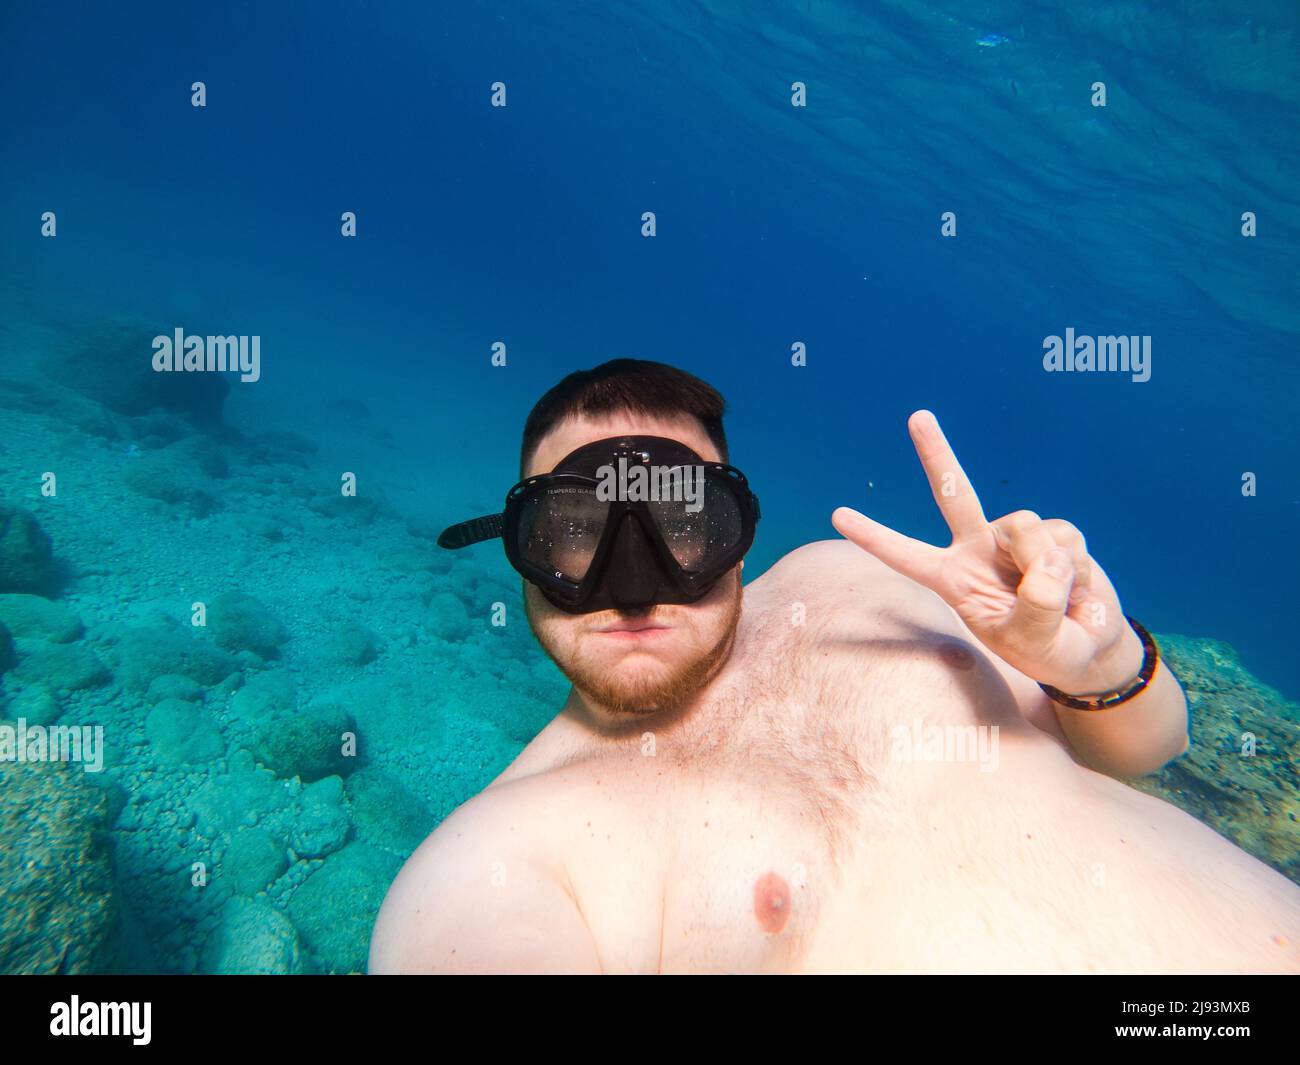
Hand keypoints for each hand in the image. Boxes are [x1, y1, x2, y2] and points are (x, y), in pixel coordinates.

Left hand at [831, 410, 1143, 694]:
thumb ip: (1035, 606)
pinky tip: (1078, 587)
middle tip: (917, 416)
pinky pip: (1064, 538)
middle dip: (936, 454)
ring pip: (1026, 528)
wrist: (1089, 647)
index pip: (907, 556)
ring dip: (1048, 566)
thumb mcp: (1033, 642)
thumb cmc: (1047, 650)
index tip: (839, 516)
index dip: (875, 537)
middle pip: (954, 494)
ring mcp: (1015, 538)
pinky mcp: (1055, 534)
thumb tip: (1045, 558)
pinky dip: (1077, 568)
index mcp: (954, 580)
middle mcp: (978, 549)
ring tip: (1059, 600)